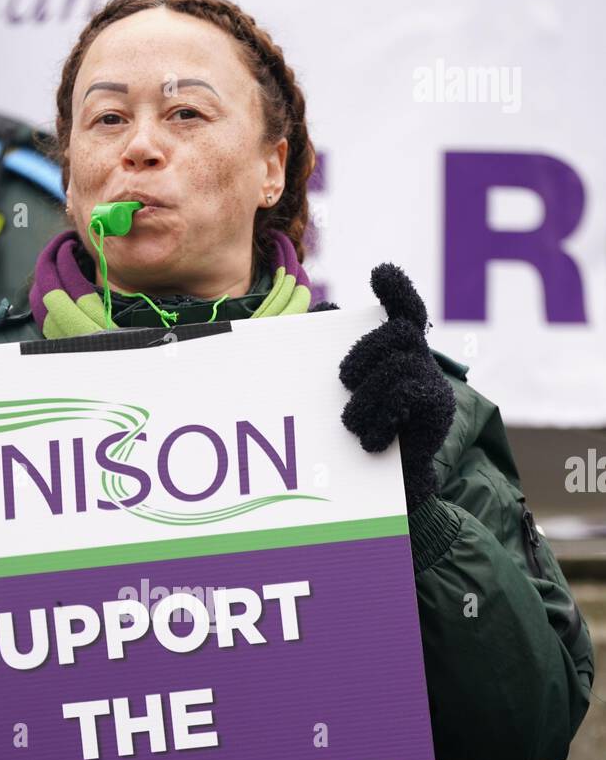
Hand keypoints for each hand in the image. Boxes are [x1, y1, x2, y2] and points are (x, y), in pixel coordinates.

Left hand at [338, 264, 455, 510]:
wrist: (392, 487)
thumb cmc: (366, 435)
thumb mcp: (351, 393)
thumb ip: (340, 354)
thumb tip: (322, 308)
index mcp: (401, 354)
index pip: (407, 310)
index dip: (397, 291)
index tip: (378, 273)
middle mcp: (424, 362)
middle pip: (400, 332)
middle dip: (366, 350)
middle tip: (344, 379)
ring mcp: (434, 385)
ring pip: (400, 365)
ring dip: (368, 394)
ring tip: (352, 423)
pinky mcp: (438, 409)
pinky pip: (406, 393)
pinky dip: (382, 416)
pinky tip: (371, 439)